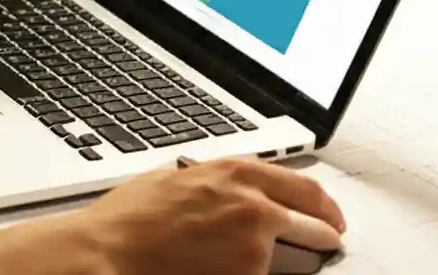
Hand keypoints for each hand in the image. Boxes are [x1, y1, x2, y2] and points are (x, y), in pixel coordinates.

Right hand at [75, 158, 345, 274]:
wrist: (110, 251)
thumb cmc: (129, 219)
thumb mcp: (173, 179)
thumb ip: (210, 181)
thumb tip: (221, 189)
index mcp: (235, 172)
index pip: (302, 185)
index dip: (322, 204)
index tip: (327, 213)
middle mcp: (254, 204)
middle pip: (315, 219)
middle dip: (325, 232)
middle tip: (327, 240)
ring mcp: (255, 244)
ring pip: (297, 254)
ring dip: (295, 258)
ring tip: (275, 264)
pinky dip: (263, 274)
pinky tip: (239, 272)